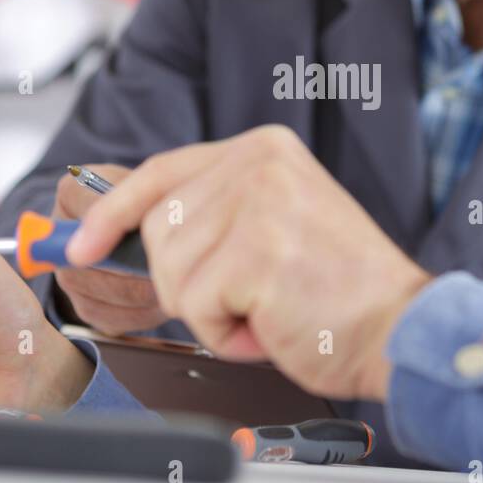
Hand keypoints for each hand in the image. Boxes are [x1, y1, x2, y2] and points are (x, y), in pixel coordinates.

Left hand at [66, 126, 431, 401]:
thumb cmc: (340, 291)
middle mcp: (259, 164)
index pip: (161, 172)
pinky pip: (194, 305)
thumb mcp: (276, 223)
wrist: (398, 328)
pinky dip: (224, 333)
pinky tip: (269, 324)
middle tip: (245, 296)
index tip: (83, 245)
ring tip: (265, 307)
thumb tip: (128, 234)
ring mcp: (259, 204)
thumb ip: (216, 213)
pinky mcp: (258, 252)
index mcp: (263, 149)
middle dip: (185, 281)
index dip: (113, 214)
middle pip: (158, 228)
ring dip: (210, 310)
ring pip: (171, 270)